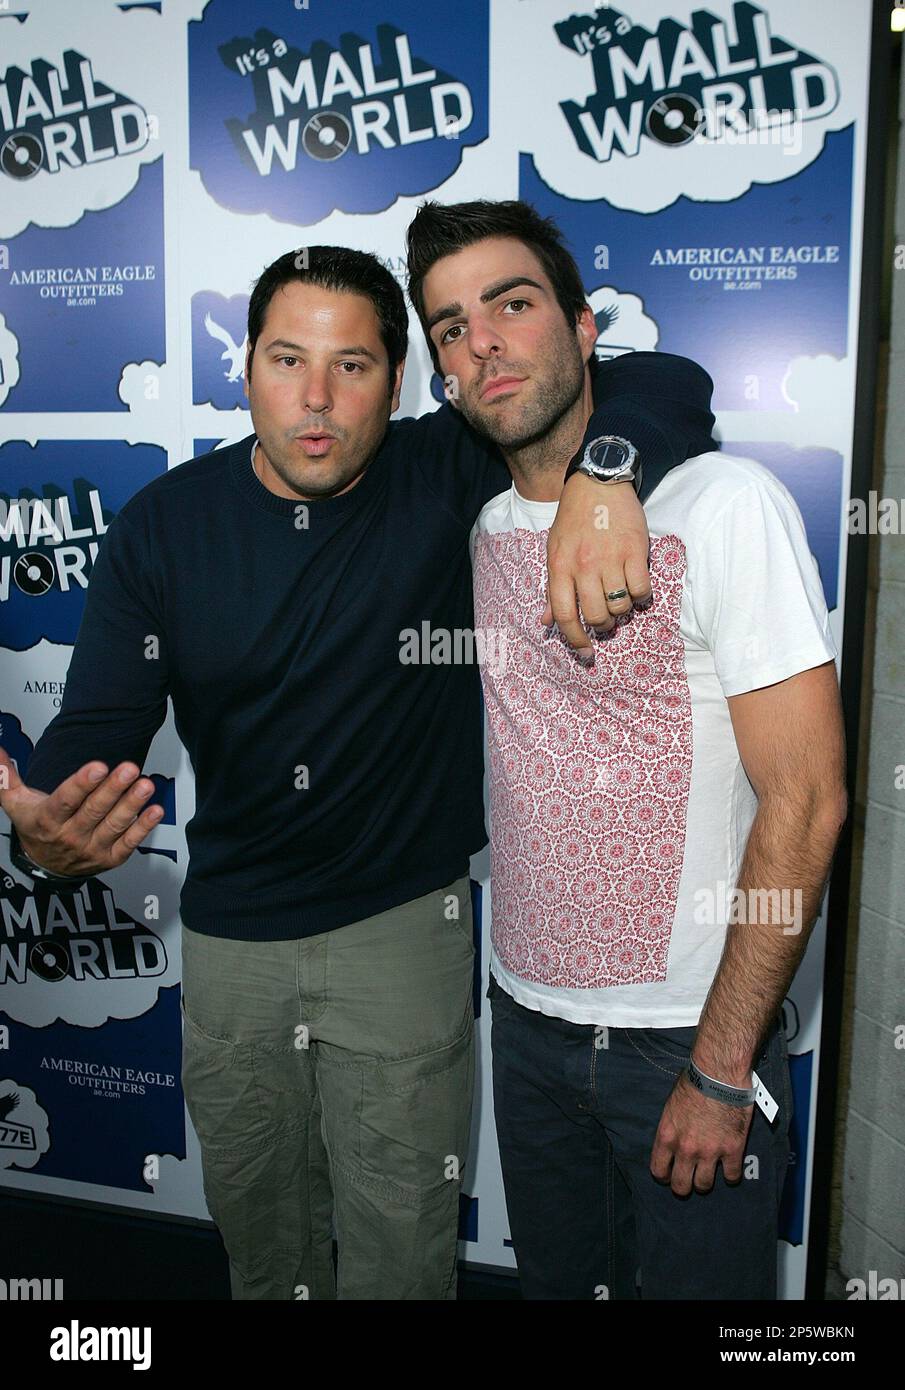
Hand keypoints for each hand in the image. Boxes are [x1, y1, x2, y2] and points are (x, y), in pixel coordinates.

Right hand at [0, 746, 163, 878]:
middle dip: (113, 789)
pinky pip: (129, 843)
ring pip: (114, 826)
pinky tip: (155, 810)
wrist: (45, 866)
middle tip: (130, 768)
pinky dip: (143, 827)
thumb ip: (5, 778)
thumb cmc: (36, 828)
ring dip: (132, 805)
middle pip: (94, 811)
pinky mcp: (110, 858)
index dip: (82, 784)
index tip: (98, 767)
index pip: (65, 801)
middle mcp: (70, 836)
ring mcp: (91, 849)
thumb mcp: (16, 803)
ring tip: (146, 785)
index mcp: (47, 820)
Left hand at [542, 476, 651, 656]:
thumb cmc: (573, 520)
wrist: (597, 484)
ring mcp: (610, 559)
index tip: (584, 652)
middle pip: (596, 615)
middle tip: (607, 622)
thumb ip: (553, 588)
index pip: (565, 615)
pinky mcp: (635, 550)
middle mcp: (584, 566)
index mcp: (560, 567)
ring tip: (621, 601)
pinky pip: (641, 589)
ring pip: (620, 606)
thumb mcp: (554, 552)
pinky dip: (642, 597)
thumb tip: (547, 622)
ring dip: (623, 611)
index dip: (575, 640)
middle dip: (603, 626)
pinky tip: (638, 590)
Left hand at [650, 1070, 753, 1195]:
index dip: (664, 1176)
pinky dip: (731, 1174)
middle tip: (690, 1179)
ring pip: (704, 1185)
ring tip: (710, 1173)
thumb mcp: (672, 1104)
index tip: (670, 1174)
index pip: (658, 1170)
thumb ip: (673, 1126)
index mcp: (667, 1136)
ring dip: (706, 1181)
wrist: (719, 1073)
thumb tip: (676, 1134)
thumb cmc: (694, 1081)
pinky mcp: (732, 1150)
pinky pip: (732, 1176)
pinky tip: (730, 1168)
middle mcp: (686, 1149)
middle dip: (684, 1185)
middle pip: (681, 1186)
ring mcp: (709, 1152)